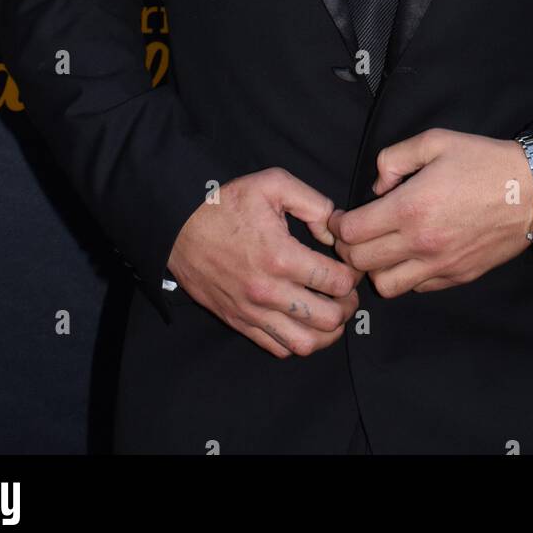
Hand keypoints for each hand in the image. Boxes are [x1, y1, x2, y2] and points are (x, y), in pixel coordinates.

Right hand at [167, 168, 364, 358]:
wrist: (178, 227)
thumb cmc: (226, 204)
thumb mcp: (273, 184)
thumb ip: (313, 203)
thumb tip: (333, 231)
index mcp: (281, 256)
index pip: (337, 282)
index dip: (353, 274)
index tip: (350, 264)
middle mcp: (268, 291)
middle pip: (329, 318)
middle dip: (348, 305)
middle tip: (347, 291)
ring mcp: (252, 311)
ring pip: (307, 343)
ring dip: (329, 331)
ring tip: (332, 311)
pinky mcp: (239, 322)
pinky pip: (279, 348)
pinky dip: (300, 341)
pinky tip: (304, 321)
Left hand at [327, 128, 532, 295]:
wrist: (531, 191)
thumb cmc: (483, 161)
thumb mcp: (435, 141)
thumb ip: (393, 159)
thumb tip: (377, 188)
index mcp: (410, 207)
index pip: (351, 232)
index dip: (337, 226)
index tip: (339, 219)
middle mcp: (421, 243)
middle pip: (361, 263)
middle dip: (349, 248)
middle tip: (355, 233)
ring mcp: (440, 265)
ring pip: (385, 286)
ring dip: (375, 269)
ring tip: (381, 249)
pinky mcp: (457, 277)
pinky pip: (416, 288)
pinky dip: (405, 276)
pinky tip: (411, 255)